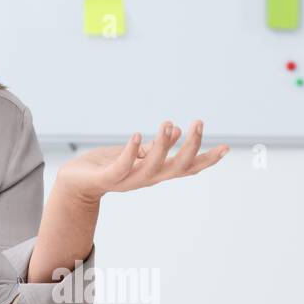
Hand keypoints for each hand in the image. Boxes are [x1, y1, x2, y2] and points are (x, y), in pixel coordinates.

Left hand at [56, 120, 227, 202]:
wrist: (76, 181)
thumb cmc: (108, 165)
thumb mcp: (137, 154)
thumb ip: (156, 146)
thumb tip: (176, 131)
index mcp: (156, 172)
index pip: (187, 168)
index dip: (206, 159)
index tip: (226, 147)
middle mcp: (147, 178)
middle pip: (177, 168)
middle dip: (191, 146)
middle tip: (198, 122)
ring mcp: (128, 180)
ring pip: (152, 167)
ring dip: (162, 145)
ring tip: (167, 122)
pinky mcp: (108, 178)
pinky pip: (122, 166)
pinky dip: (131, 152)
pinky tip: (137, 135)